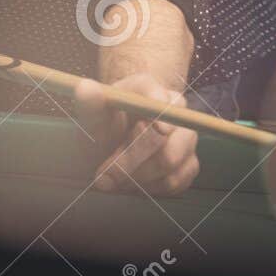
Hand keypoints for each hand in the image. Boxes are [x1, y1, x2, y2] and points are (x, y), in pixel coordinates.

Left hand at [75, 72, 199, 196]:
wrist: (114, 149)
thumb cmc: (103, 130)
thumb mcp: (92, 118)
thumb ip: (89, 105)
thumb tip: (85, 88)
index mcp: (147, 89)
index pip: (157, 95)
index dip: (160, 110)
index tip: (157, 127)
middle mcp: (174, 109)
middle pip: (163, 136)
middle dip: (130, 160)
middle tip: (103, 178)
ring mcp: (187, 136)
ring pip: (170, 161)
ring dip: (137, 178)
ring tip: (113, 181)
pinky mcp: (190, 163)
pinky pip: (176, 180)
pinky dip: (150, 188)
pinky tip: (133, 184)